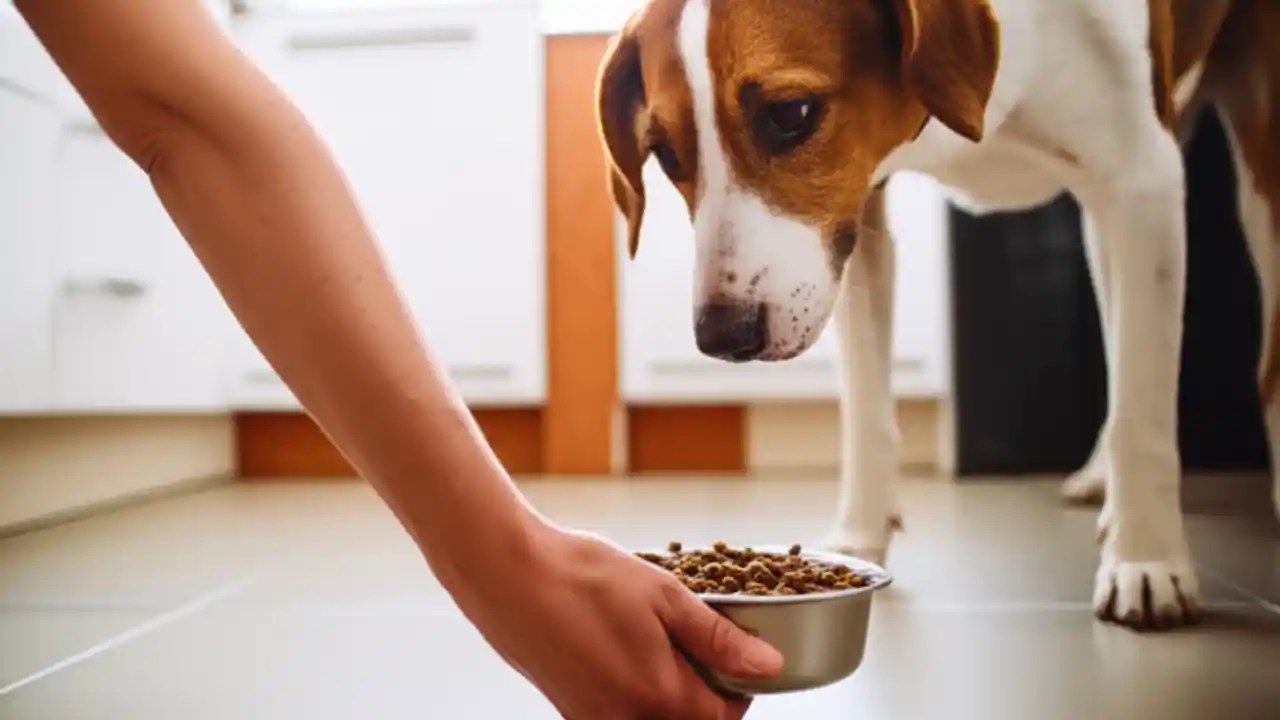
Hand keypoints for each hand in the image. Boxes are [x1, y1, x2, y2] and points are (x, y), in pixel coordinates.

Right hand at [446, 523, 783, 718]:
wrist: (506, 575)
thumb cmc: (581, 577)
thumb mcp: (663, 595)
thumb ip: (718, 639)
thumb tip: (770, 665)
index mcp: (659, 695)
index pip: (723, 718)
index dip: (739, 690)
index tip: (735, 657)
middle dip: (704, 697)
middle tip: (701, 650)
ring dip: (668, 697)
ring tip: (660, 646)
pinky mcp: (570, 712)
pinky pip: (619, 716)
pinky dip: (634, 695)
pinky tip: (623, 652)